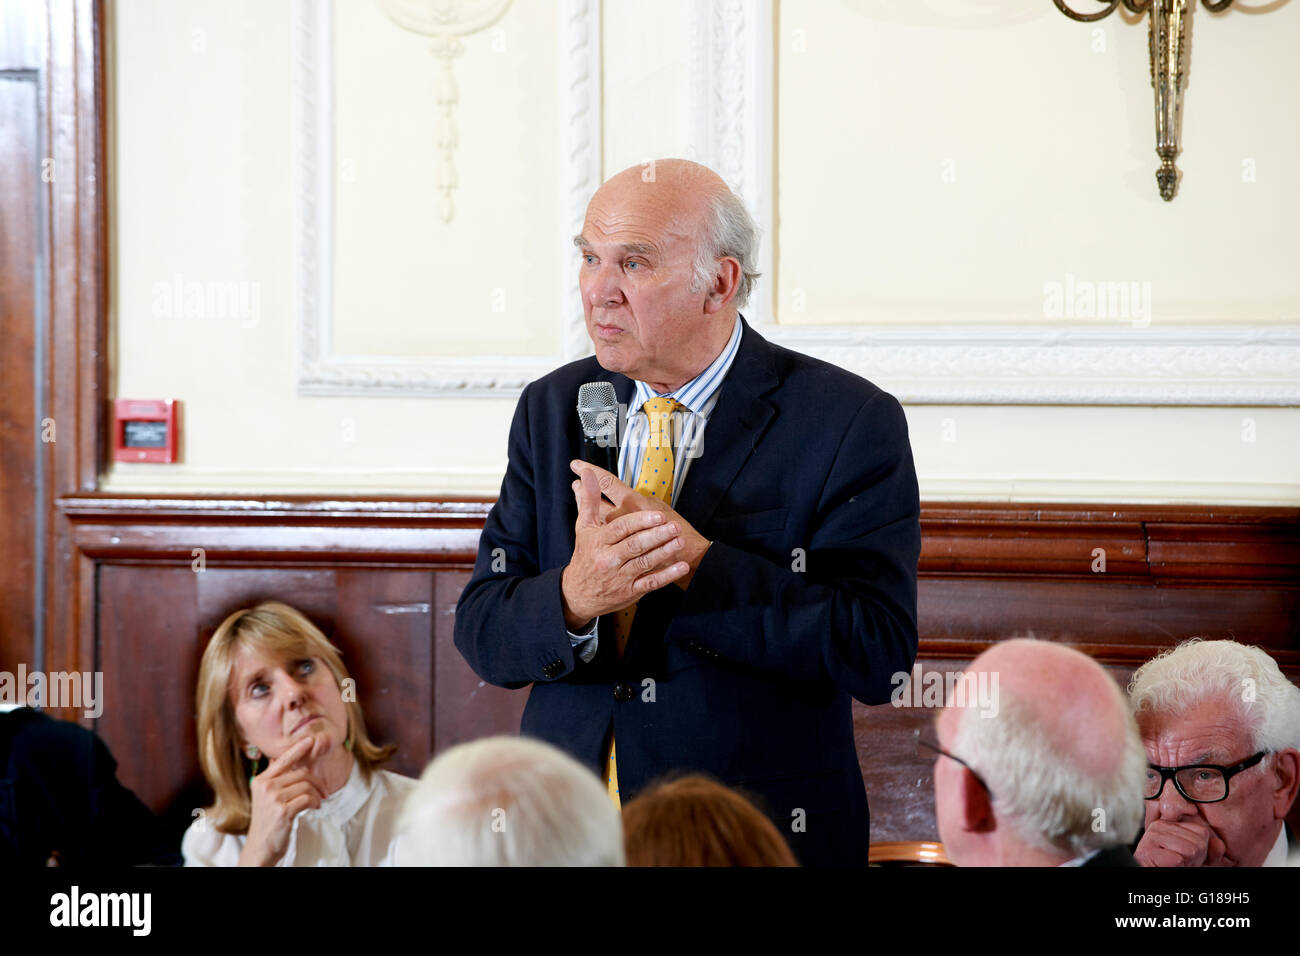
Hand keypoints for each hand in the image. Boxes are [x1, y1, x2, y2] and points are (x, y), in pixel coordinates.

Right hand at [238, 735, 327, 866]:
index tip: (310, 740)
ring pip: (307, 785)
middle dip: (316, 782)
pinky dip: (316, 802)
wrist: (260, 847)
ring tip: (317, 802)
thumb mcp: (266, 797)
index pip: (283, 759)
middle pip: (301, 773)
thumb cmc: (268, 821)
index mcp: (261, 781)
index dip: (298, 748)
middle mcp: (265, 787)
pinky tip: (315, 807)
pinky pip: (308, 798)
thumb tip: (286, 758)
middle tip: (324, 792)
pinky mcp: (283, 811)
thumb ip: (276, 778)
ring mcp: (273, 799)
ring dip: (317, 794)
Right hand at [570, 461, 711, 590]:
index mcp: (599, 541)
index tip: (657, 515)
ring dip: (664, 552)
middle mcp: (609, 559)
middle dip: (656, 535)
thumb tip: (587, 475)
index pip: (621, 528)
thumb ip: (589, 500)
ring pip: (644, 563)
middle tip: (674, 525)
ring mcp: (621, 576)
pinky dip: (667, 575)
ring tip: (679, 541)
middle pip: (635, 545)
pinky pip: (651, 583)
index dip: (640, 521)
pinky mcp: (630, 591)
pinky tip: (681, 567)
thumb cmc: (585, 557)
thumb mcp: (583, 528)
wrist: (577, 595)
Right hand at [1133, 819, 1226, 866]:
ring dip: (1186, 862)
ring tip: (1176, 863)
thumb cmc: (1177, 866)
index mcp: (1172, 823)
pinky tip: (1168, 865)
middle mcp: (1160, 825)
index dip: (1202, 848)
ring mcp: (1152, 836)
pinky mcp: (1147, 850)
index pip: (1202, 831)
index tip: (1190, 855)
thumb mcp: (1200, 858)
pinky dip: (1177, 866)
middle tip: (1182, 861)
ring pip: (1189, 850)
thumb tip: (1217, 843)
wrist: (1158, 879)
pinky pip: (1177, 859)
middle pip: (1198, 842)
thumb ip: (1212, 850)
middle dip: (1195, 857)